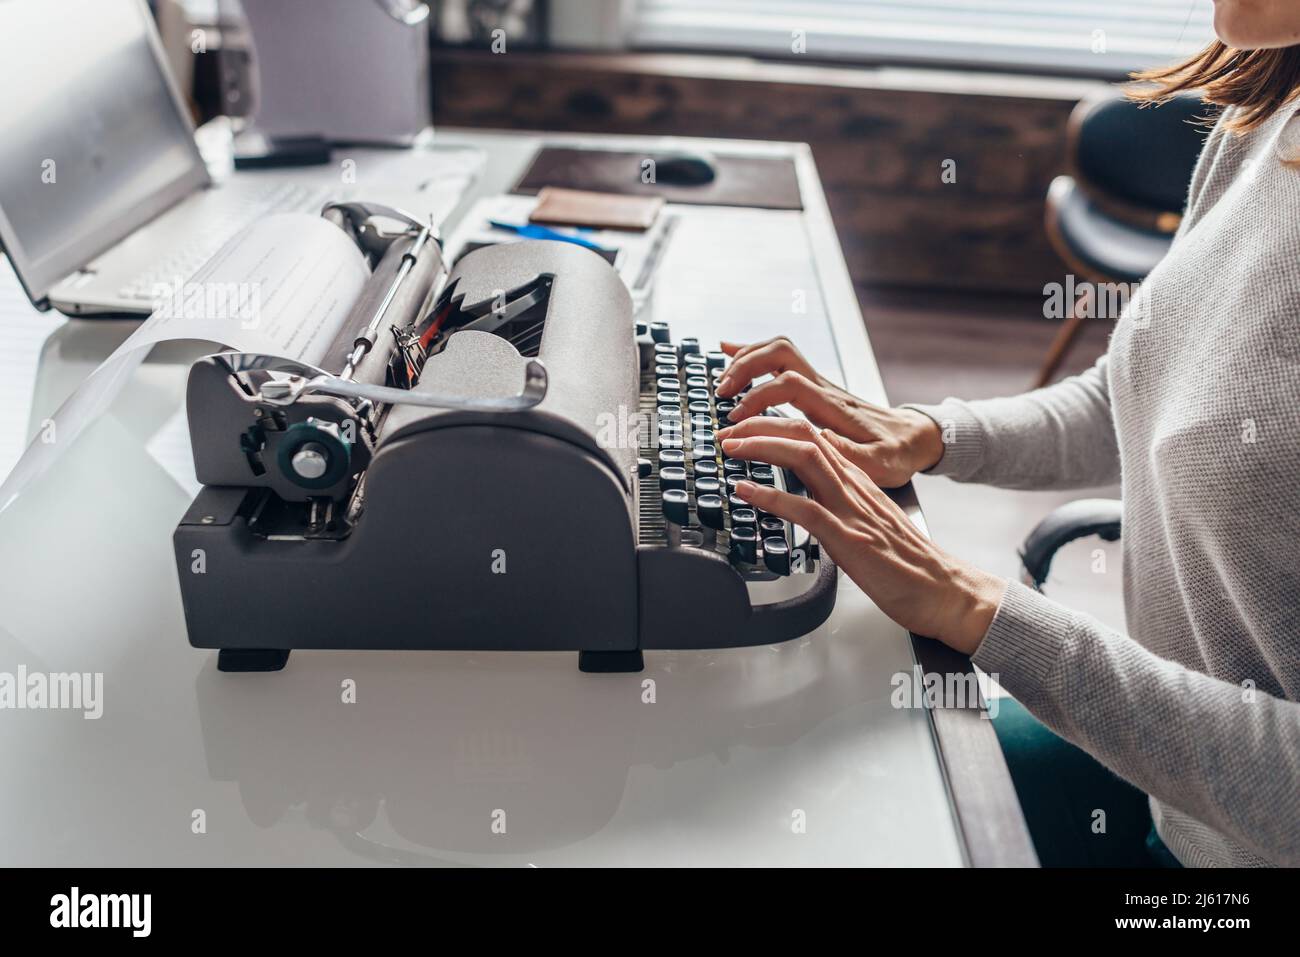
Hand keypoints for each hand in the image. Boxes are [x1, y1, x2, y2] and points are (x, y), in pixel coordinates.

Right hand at [714, 338, 943, 487]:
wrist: (915, 438)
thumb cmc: (896, 453)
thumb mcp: (879, 465)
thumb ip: (850, 455)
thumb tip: (819, 440)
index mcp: (834, 407)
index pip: (789, 384)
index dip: (757, 397)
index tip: (738, 419)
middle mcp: (824, 388)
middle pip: (780, 353)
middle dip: (744, 368)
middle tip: (721, 394)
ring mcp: (819, 384)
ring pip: (779, 350)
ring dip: (745, 359)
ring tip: (721, 382)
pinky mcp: (815, 388)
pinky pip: (781, 360)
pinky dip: (752, 354)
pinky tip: (730, 353)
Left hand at [721, 426, 1004, 654]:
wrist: (942, 589)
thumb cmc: (906, 563)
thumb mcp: (868, 520)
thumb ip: (841, 502)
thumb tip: (808, 496)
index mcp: (858, 481)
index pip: (813, 436)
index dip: (775, 427)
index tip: (745, 430)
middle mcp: (853, 487)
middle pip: (805, 436)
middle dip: (761, 427)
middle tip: (727, 432)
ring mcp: (851, 509)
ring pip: (804, 458)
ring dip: (762, 448)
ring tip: (731, 449)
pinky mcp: (849, 538)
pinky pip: (805, 509)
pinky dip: (771, 496)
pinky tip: (747, 491)